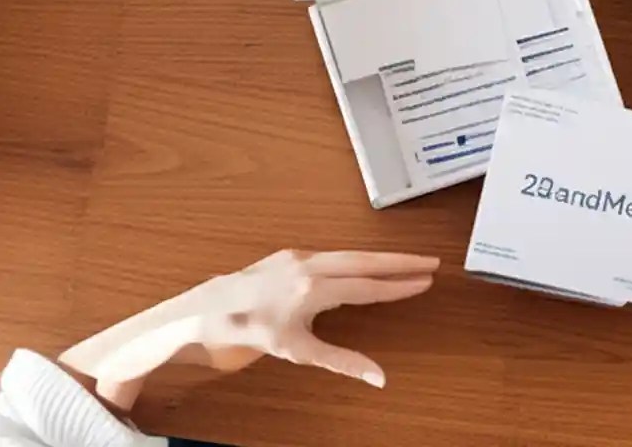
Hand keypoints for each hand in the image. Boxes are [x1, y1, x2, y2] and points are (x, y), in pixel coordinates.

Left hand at [60, 250, 438, 410]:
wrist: (201, 312)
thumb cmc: (246, 332)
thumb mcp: (296, 352)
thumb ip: (342, 361)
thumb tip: (380, 377)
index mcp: (314, 288)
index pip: (368, 286)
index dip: (399, 286)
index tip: (425, 281)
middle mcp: (309, 265)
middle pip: (366, 261)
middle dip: (400, 262)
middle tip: (431, 262)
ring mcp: (297, 257)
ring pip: (350, 254)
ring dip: (380, 258)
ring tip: (406, 262)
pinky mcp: (288, 256)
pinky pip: (332, 254)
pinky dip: (356, 258)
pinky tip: (364, 264)